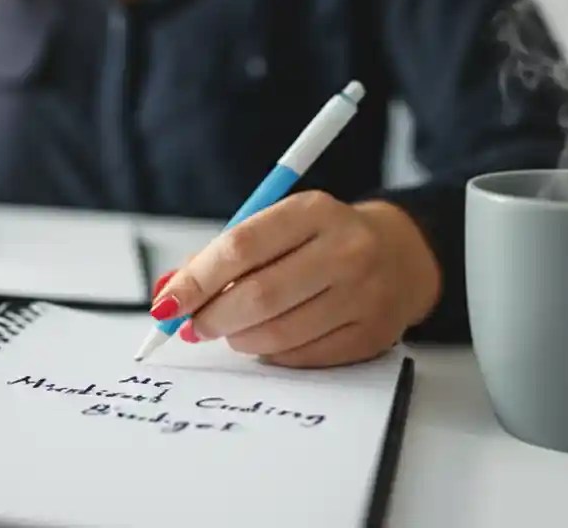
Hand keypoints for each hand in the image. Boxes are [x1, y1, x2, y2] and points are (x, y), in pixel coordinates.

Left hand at [150, 192, 440, 367]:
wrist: (401, 255)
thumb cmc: (321, 240)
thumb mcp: (276, 227)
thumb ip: (220, 255)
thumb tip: (167, 292)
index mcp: (313, 211)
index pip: (240, 247)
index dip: (195, 280)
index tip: (166, 304)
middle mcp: (345, 250)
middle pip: (257, 295)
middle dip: (211, 317)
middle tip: (194, 325)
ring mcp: (363, 295)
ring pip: (277, 333)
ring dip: (238, 338)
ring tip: (230, 330)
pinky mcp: (372, 335)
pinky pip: (302, 356)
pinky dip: (271, 353)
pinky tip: (267, 338)